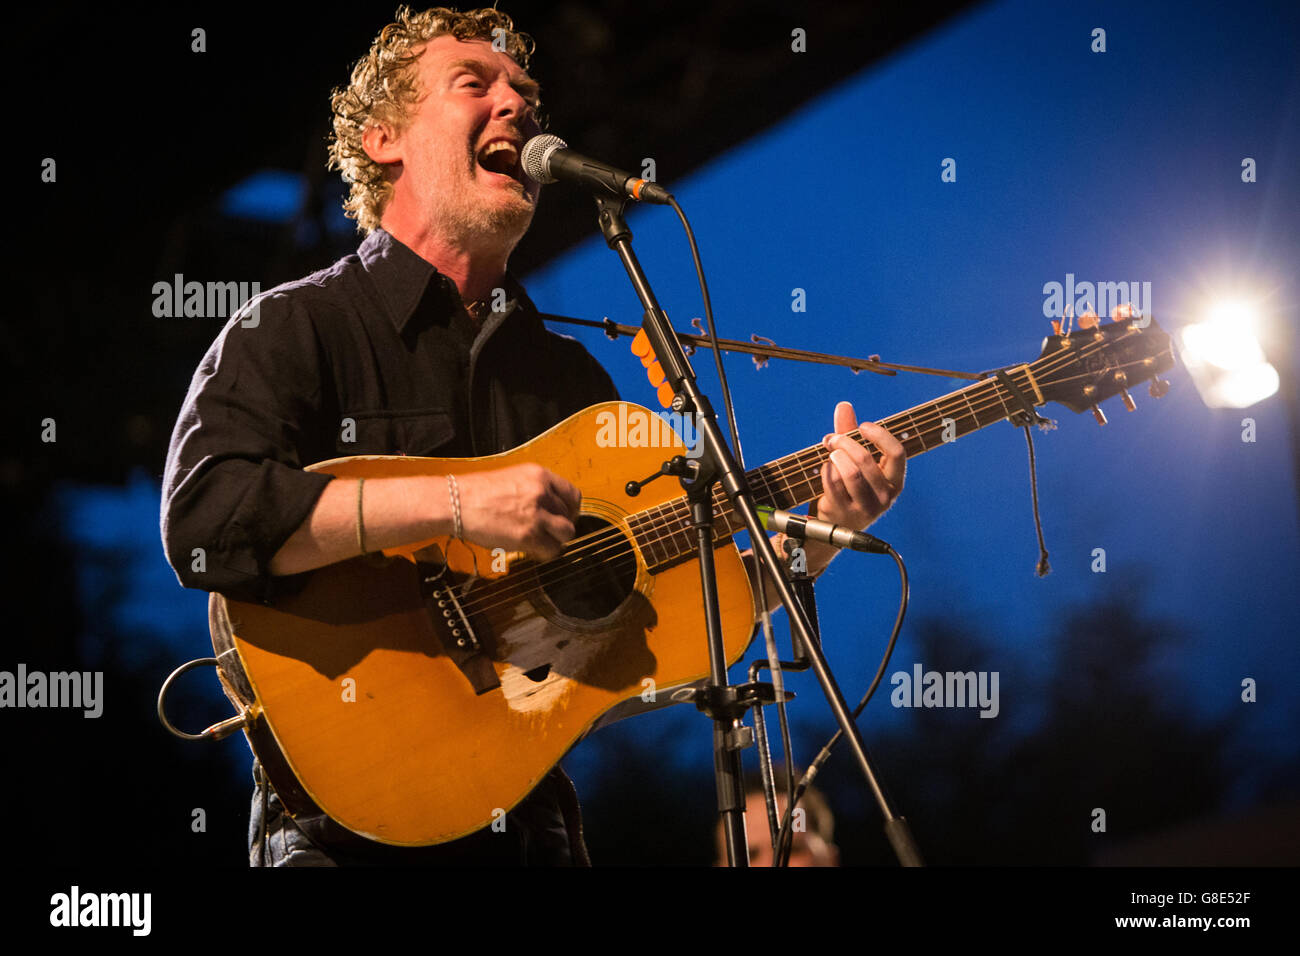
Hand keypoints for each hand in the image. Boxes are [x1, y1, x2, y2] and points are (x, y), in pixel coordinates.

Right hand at [454, 464, 581, 559]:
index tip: (564, 516)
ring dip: (556, 540)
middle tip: (548, 531)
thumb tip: (551, 506)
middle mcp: (542, 492)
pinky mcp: (528, 535)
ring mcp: (536, 514)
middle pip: (570, 516)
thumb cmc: (476, 492)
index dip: (570, 509)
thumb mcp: (513, 477)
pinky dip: (545, 552)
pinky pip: (551, 549)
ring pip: (566, 533)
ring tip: (541, 540)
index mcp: (539, 475)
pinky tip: (533, 549)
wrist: (456, 502)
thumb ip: (535, 488)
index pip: (573, 494)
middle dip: (560, 526)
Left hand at [815, 401, 904, 529]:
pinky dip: (825, 470)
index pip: (897, 453)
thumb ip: (851, 433)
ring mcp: (865, 507)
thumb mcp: (855, 460)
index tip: (863, 426)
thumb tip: (844, 405)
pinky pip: (832, 483)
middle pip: (866, 460)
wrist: (836, 524)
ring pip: (849, 472)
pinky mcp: (844, 512)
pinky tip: (825, 468)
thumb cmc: (850, 487)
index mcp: (895, 481)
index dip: (880, 435)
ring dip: (835, 456)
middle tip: (833, 438)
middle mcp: (884, 496)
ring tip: (830, 451)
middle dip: (846, 442)